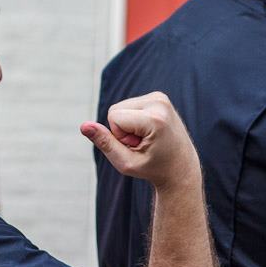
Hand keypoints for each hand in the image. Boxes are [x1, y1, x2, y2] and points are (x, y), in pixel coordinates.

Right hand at [81, 92, 199, 188]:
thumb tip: (84, 126)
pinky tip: (150, 132)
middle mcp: (160, 102)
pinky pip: (129, 106)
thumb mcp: (126, 162)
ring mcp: (161, 98)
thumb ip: (104, 143)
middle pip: (116, 110)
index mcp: (155, 118)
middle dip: (122, 130)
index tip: (139, 147)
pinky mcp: (159, 97)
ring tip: (147, 139)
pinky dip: (134, 120)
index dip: (119, 137)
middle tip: (143, 144)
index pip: (113, 117)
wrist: (181, 167)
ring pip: (121, 108)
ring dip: (128, 126)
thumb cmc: (153, 169)